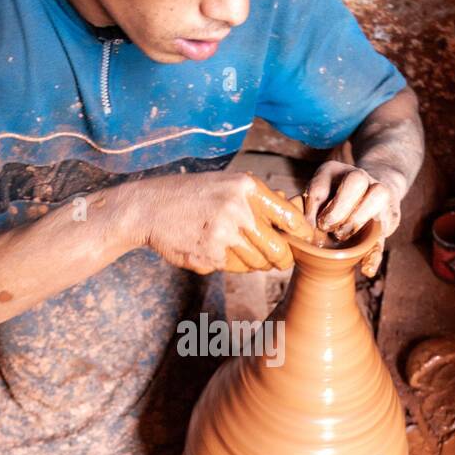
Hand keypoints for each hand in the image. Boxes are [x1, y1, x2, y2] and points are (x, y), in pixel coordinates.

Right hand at [137, 170, 312, 274]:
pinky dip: (230, 264)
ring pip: (258, 263)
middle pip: (279, 249)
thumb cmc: (192, 196)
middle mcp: (238, 210)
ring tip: (236, 248)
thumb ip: (259, 199)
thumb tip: (293, 208)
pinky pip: (235, 269)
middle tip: (279, 260)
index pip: (290, 218)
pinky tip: (214, 249)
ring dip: (254, 262)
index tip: (304, 243)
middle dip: (282, 259)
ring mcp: (223, 235)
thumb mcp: (227, 184)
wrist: (150, 208)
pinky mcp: (210, 256)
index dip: (302, 235)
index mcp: (247, 188)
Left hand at [304, 160, 400, 276]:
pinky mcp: (388, 220)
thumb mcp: (312, 201)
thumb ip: (303, 209)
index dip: (313, 204)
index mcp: (335, 171)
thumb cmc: (331, 202)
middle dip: (338, 207)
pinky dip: (374, 254)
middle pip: (356, 180)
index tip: (308, 223)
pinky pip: (384, 235)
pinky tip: (366, 268)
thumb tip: (293, 227)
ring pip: (378, 196)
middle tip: (326, 226)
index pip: (323, 180)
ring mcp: (378, 197)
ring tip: (342, 236)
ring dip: (357, 219)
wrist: (368, 194)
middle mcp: (360, 178)